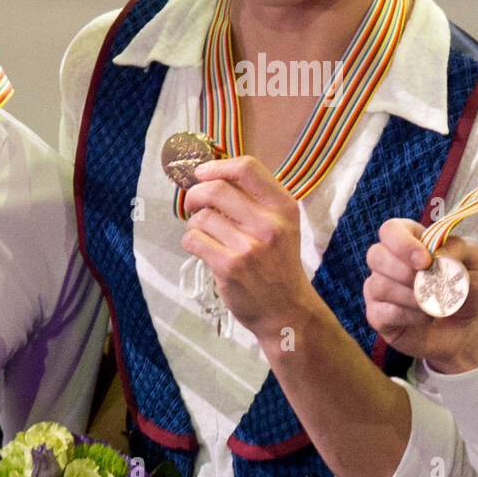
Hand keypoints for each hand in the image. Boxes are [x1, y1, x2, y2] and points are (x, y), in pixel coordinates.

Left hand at [180, 156, 315, 338]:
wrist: (286, 310)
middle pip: (216, 188)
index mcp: (283, 207)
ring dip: (193, 223)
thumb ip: (256, 200)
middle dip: (195, 193)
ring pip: (201, 217)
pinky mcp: (229, 267)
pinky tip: (202, 249)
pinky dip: (191, 241)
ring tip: (203, 233)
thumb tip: (212, 175)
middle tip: (193, 202)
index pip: (247, 168)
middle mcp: (268, 223)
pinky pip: (194, 240)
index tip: (203, 173)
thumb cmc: (279, 263)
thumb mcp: (282, 225)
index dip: (217, 166)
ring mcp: (248, 246)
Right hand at [364, 218, 477, 373]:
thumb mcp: (476, 262)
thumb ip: (460, 249)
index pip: (390, 230)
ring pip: (378, 285)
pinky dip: (407, 315)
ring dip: (411, 297)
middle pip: (376, 255)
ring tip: (434, 304)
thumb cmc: (468, 287)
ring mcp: (379, 288)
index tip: (426, 261)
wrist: (467, 327)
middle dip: (404, 272)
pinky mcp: (378, 315)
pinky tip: (424, 317)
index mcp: (410, 240)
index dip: (403, 244)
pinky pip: (381, 312)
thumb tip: (438, 253)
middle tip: (430, 284)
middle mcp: (389, 261)